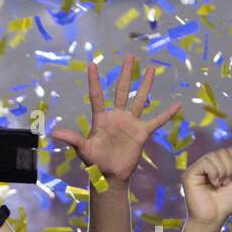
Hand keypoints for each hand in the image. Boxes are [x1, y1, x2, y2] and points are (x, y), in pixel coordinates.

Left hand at [49, 55, 180, 184]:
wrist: (110, 175)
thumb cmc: (95, 162)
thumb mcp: (83, 149)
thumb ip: (72, 138)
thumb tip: (54, 133)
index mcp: (101, 118)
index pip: (97, 95)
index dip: (94, 81)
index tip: (92, 64)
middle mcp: (116, 116)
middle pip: (121, 90)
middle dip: (125, 74)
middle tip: (130, 56)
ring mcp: (130, 122)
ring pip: (139, 99)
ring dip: (145, 85)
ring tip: (151, 68)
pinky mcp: (142, 132)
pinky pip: (156, 120)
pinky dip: (167, 113)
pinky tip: (177, 104)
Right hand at [182, 147, 231, 229]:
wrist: (214, 217)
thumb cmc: (225, 204)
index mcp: (217, 166)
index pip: (230, 151)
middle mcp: (206, 165)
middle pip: (223, 151)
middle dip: (231, 167)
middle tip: (226, 183)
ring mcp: (196, 169)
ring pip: (214, 155)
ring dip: (223, 171)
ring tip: (220, 184)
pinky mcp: (189, 174)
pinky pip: (206, 163)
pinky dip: (214, 173)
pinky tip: (213, 183)